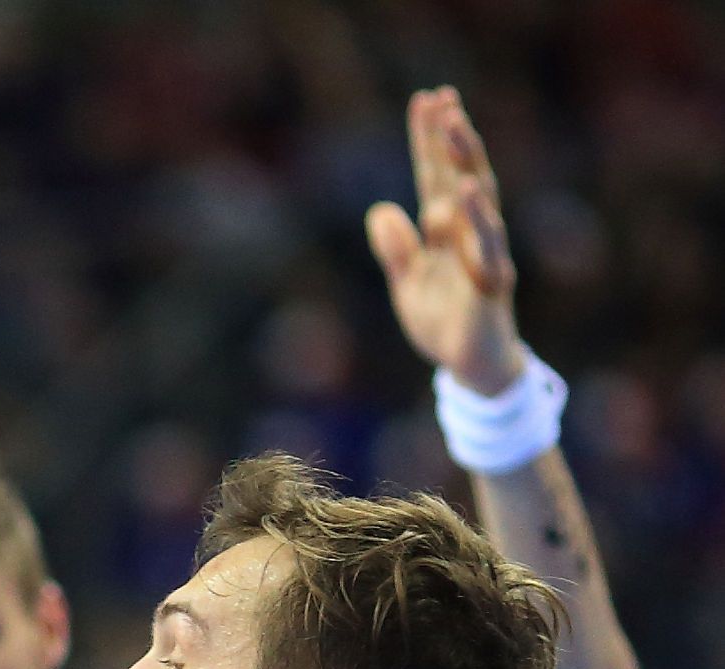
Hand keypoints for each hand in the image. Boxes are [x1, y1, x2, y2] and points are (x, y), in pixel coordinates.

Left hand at [366, 86, 524, 395]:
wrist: (471, 369)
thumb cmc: (443, 324)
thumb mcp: (407, 285)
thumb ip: (396, 249)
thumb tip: (381, 209)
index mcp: (445, 232)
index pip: (435, 177)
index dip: (428, 142)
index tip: (425, 100)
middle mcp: (468, 234)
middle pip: (457, 176)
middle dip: (449, 138)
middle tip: (441, 97)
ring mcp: (482, 253)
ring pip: (477, 199)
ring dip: (465, 161)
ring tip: (454, 124)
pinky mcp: (491, 281)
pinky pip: (486, 244)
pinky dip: (478, 217)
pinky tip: (469, 190)